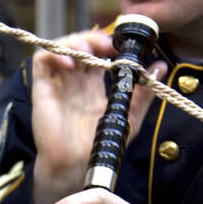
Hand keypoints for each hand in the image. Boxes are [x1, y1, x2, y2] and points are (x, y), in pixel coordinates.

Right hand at [29, 30, 163, 203]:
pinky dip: (56, 52)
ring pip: (61, 46)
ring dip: (76, 41)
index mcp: (92, 87)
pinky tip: (72, 64)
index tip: (123, 45)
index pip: (98, 53)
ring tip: (90, 51)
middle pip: (80, 45)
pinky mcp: (42, 88)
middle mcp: (74, 82)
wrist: (75, 165)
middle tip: (108, 45)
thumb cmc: (98, 146)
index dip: (108, 43)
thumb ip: (144, 93)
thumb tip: (161, 67)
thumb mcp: (129, 117)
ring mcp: (57, 83)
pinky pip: (42, 60)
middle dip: (94, 38)